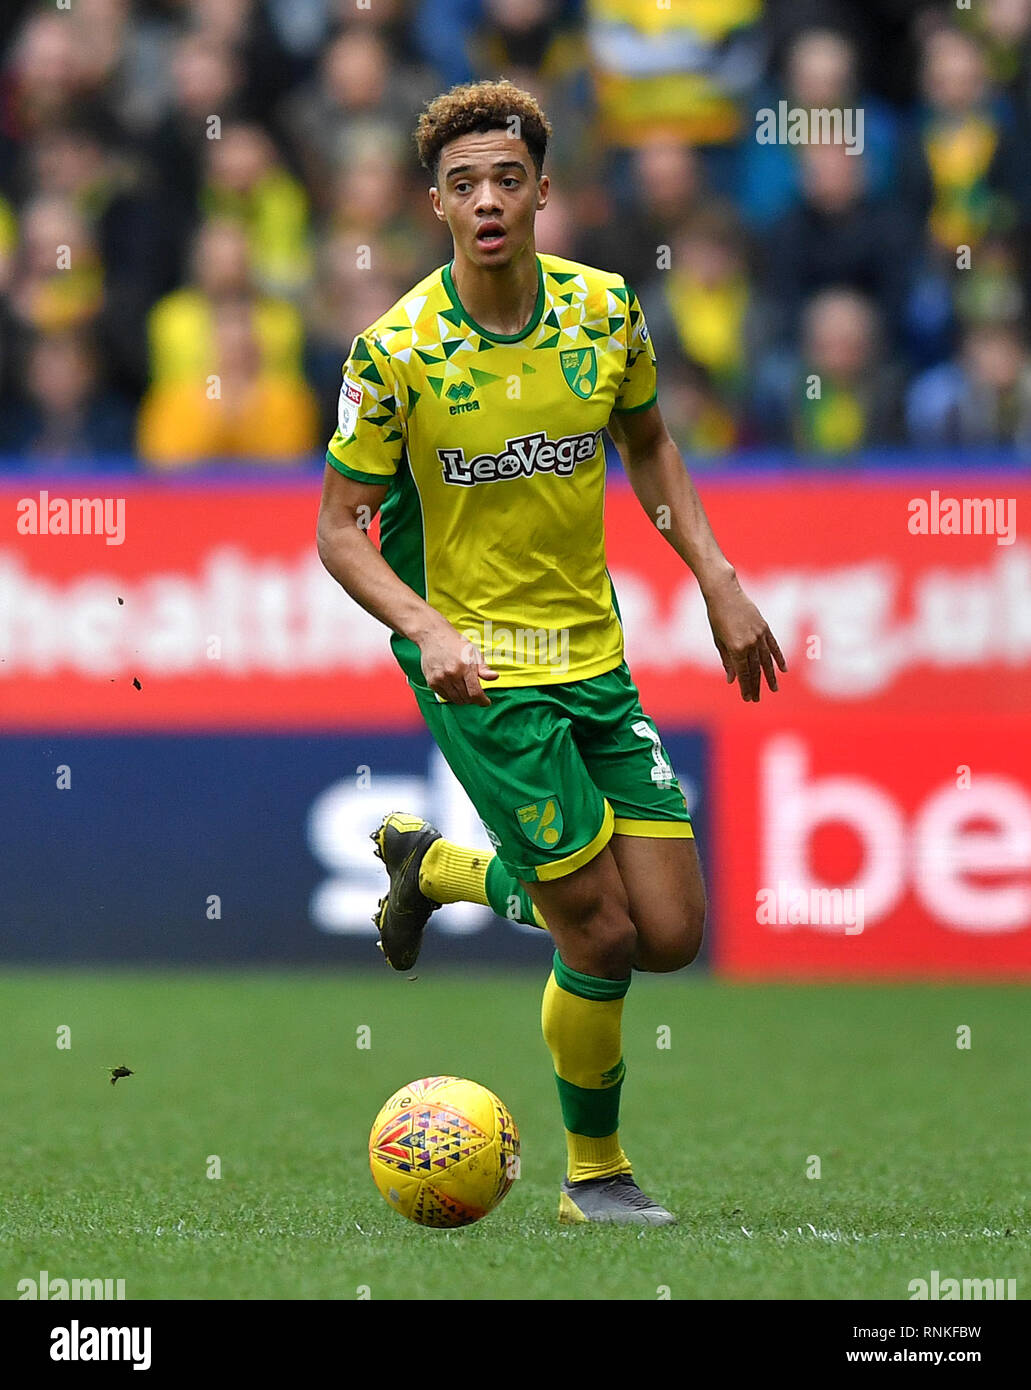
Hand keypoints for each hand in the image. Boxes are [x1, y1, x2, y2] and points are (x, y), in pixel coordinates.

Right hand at [418, 621, 498, 705]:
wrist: (434, 636)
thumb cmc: (457, 645)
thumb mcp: (474, 653)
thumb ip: (484, 668)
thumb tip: (495, 677)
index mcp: (465, 667)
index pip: (475, 693)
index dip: (482, 701)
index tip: (486, 702)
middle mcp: (451, 674)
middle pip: (466, 698)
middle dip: (474, 700)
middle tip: (476, 695)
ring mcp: (440, 679)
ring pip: (456, 700)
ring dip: (464, 699)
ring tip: (467, 692)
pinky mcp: (432, 682)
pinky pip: (445, 697)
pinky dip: (452, 697)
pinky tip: (456, 689)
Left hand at [703, 571, 785, 702]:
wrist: (724, 593)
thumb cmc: (716, 617)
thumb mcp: (718, 641)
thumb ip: (727, 661)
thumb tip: (732, 679)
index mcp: (736, 648)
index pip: (744, 673)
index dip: (746, 687)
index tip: (747, 698)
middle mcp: (750, 643)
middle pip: (755, 669)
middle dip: (756, 686)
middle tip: (756, 699)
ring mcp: (759, 635)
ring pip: (766, 661)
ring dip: (769, 676)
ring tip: (773, 689)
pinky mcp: (765, 628)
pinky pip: (774, 646)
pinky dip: (778, 658)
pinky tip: (783, 669)